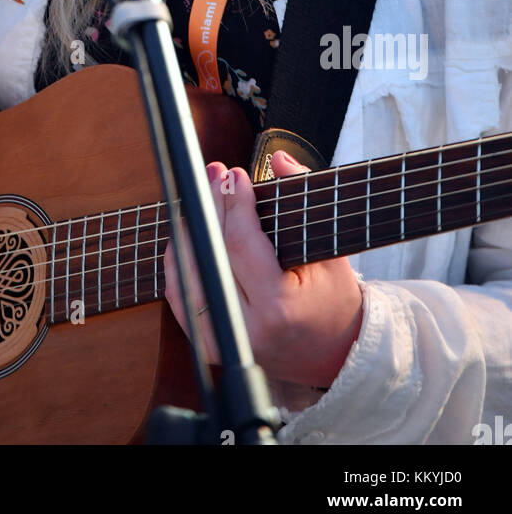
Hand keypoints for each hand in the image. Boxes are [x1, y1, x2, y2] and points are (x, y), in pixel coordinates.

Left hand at [164, 154, 363, 389]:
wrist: (332, 353)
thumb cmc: (332, 299)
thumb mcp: (330, 251)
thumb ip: (305, 199)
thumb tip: (280, 159)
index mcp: (279, 309)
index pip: (241, 244)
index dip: (235, 203)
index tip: (236, 175)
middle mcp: (246, 330)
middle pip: (210, 255)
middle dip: (210, 206)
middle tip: (215, 174)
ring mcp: (223, 341)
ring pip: (186, 274)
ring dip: (188, 230)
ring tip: (201, 199)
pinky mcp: (209, 345)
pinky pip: (180, 296)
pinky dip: (180, 261)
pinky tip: (189, 233)